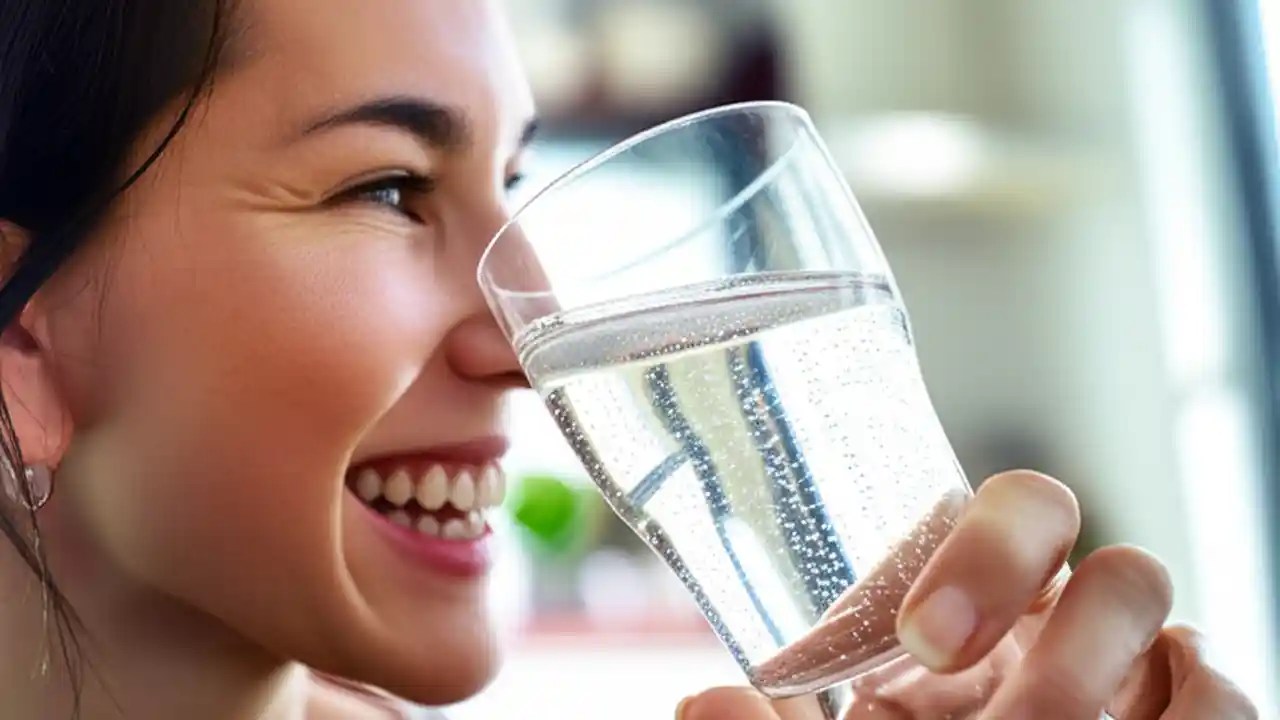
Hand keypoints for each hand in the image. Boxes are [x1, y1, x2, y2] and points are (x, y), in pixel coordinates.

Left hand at [677, 471, 1257, 719]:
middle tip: (976, 692)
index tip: (916, 634)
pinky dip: (1196, 716)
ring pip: (1172, 626)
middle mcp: (1070, 632)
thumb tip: (703, 699)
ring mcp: (1141, 687)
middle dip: (1045, 626)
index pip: (1016, 516)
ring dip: (1102, 690)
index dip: (985, 551)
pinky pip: (1226, 702)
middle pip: (1105, 558)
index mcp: (982, 612)